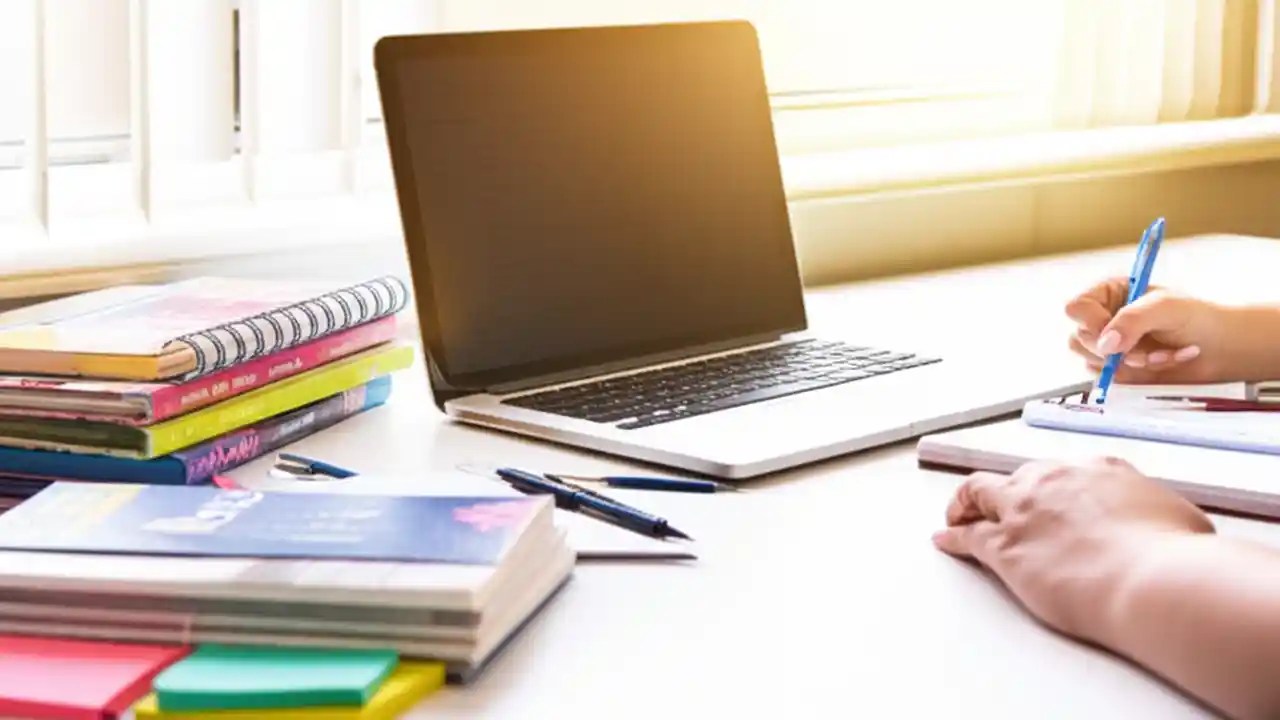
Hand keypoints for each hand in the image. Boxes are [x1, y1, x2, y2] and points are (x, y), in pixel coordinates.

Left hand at [933, 457, 1213, 646]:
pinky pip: (968, 536)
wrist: (1152, 579)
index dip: (1056, 486)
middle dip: (1009, 491)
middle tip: (1000, 504)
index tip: (1051, 494)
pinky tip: (944, 540)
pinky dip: (952, 537)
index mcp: (1101, 469)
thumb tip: (1167, 526)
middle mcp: (1055, 481)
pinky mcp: (1004, 546)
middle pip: (1020, 478)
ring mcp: (1024, 511)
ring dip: (965, 503)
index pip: (1068, 472)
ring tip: (957, 514)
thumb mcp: (1181, 519)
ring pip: (979, 493)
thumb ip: (1161, 515)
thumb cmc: (1174, 556)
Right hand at [1065, 278, 1233, 383]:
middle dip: (1116, 350)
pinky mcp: (1116, 371)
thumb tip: (1106, 343)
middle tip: (1145, 349)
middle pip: (1079, 339)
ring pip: (1093, 361)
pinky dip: (1136, 375)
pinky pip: (1110, 378)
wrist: (1219, 349)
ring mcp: (1108, 347)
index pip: (1076, 308)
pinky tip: (1161, 364)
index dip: (1090, 322)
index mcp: (1109, 294)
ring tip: (1161, 354)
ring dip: (1130, 363)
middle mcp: (1103, 319)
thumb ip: (1132, 320)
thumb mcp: (1166, 308)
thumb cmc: (1196, 318)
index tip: (1114, 333)